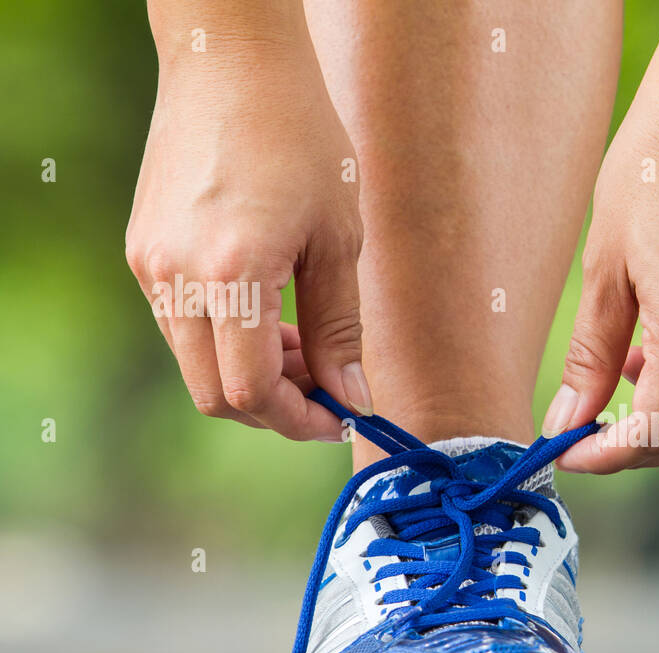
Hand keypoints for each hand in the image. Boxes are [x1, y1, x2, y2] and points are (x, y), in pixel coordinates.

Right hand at [126, 9, 369, 440]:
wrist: (231, 62)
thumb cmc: (301, 140)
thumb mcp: (339, 240)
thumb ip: (340, 329)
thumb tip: (351, 399)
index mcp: (231, 276)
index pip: (251, 392)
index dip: (298, 420)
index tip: (339, 417)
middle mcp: (176, 277)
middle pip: (213, 394)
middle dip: (275, 406)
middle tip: (327, 385)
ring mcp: (150, 264)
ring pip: (194, 363)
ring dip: (251, 373)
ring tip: (304, 341)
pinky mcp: (143, 250)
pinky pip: (181, 325)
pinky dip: (226, 339)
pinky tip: (269, 311)